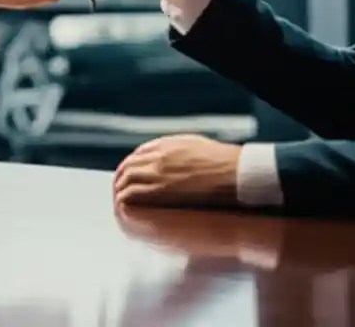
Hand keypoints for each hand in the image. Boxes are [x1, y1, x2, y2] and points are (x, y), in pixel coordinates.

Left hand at [113, 134, 240, 206]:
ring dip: (120, 190)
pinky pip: (130, 196)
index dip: (131, 166)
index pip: (139, 154)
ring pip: (125, 181)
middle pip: (128, 167)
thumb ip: (184, 149)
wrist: (236, 174)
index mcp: (168, 145)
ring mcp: (156, 174)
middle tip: (119, 190)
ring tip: (119, 202)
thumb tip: (181, 157)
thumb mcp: (201, 146)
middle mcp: (158, 157)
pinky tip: (123, 209)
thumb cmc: (226, 164)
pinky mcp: (157, 192)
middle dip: (121, 178)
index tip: (129, 174)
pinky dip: (124, 201)